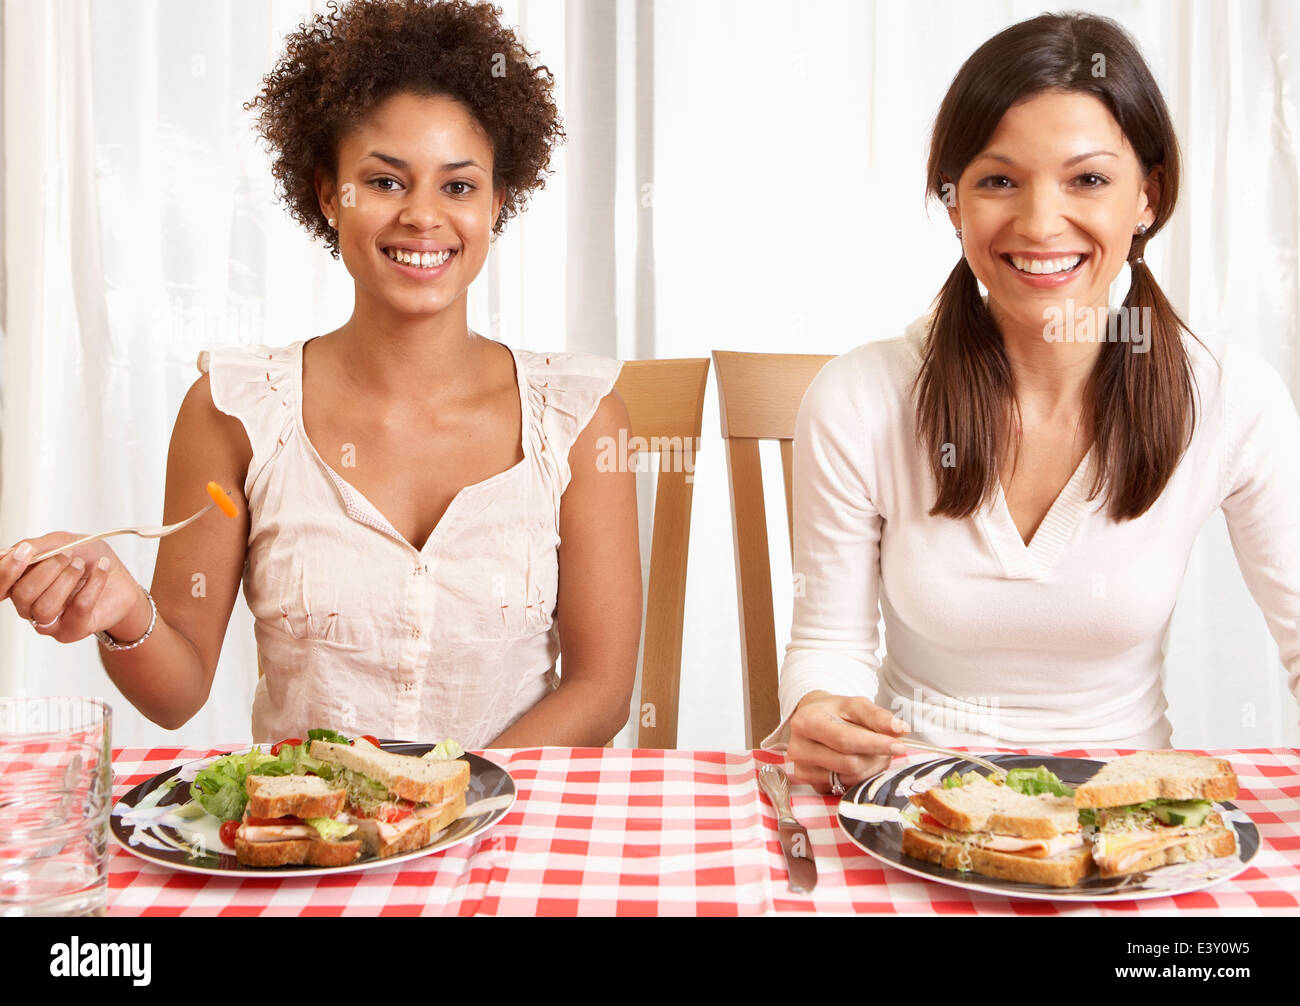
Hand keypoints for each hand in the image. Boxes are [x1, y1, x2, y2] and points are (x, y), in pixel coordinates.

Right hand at [0, 533, 149, 644]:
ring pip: (45, 607)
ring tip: (82, 565)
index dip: (6, 571)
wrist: (121, 581)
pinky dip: (93, 583)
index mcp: (20, 584)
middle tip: (69, 556)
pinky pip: (78, 608)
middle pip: (22, 594)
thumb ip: (38, 546)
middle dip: (48, 569)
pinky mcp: (71, 631)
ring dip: (68, 579)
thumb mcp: (64, 542)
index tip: (24, 552)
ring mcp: (48, 622)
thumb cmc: (89, 561)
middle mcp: (28, 606)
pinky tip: (101, 569)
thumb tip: (13, 550)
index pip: (0, 586)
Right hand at [787, 690, 909, 793]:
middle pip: (850, 763)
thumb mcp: (855, 705)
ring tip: (873, 752)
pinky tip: (860, 762)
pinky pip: (845, 787)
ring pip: (850, 778)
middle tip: (887, 746)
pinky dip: (860, 777)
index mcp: (806, 722)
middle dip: (876, 757)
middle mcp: (798, 748)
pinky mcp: (811, 785)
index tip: (899, 746)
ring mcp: (802, 769)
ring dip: (871, 767)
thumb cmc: (834, 711)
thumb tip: (900, 728)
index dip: (875, 744)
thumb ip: (877, 716)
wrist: (813, 719)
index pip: (845, 740)